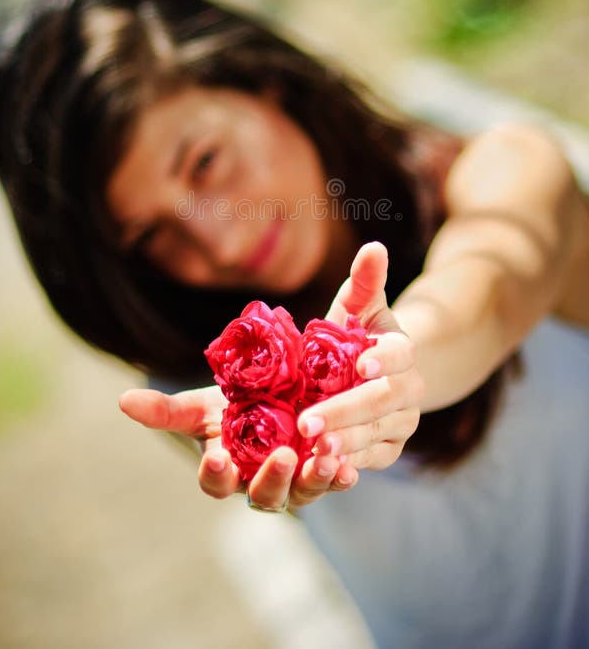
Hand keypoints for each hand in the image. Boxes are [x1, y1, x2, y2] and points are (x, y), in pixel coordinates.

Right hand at [118, 385, 356, 509]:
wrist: (281, 390)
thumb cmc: (234, 403)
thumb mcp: (203, 404)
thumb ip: (166, 410)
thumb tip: (122, 400)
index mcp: (228, 470)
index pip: (217, 483)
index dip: (217, 474)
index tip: (217, 457)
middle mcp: (261, 482)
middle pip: (266, 495)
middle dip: (274, 479)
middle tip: (283, 456)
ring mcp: (297, 480)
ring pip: (305, 491)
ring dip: (316, 476)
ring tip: (327, 456)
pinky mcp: (328, 470)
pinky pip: (336, 480)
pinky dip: (343, 475)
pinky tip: (350, 466)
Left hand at [296, 241, 423, 472]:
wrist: (370, 372)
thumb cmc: (354, 333)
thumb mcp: (357, 306)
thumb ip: (366, 280)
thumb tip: (374, 246)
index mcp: (402, 350)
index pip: (399, 353)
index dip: (383, 358)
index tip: (360, 364)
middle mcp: (409, 389)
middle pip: (383, 401)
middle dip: (347, 412)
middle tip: (308, 422)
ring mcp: (401, 422)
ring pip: (377, 435)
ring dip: (347, 444)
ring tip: (314, 449)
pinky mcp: (389, 449)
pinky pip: (373, 460)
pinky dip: (352, 467)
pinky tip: (326, 470)